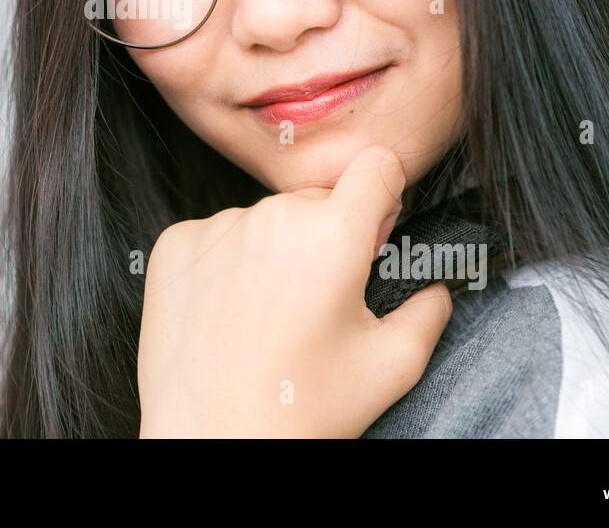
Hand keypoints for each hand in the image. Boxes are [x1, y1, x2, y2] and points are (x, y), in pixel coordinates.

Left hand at [136, 145, 451, 437]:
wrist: (209, 442)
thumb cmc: (301, 411)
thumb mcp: (391, 367)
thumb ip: (429, 311)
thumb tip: (435, 286)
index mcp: (334, 234)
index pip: (376, 164)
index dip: (384, 195)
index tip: (373, 233)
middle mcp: (272, 216)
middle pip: (317, 198)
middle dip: (327, 235)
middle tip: (317, 301)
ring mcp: (216, 226)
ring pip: (264, 219)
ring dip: (274, 250)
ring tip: (267, 316)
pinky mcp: (173, 243)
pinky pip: (214, 235)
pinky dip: (225, 263)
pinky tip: (227, 313)